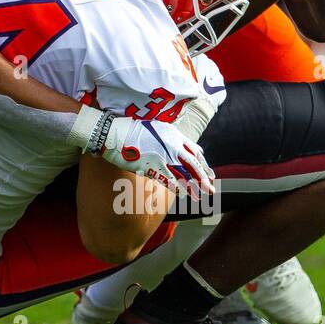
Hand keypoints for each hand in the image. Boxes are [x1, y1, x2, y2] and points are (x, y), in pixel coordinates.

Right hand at [95, 113, 215, 198]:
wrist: (113, 133)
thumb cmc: (130, 130)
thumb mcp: (154, 127)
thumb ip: (169, 136)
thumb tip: (178, 145)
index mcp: (173, 134)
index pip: (194, 150)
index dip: (203, 164)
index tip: (208, 173)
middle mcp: (171, 145)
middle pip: (193, 164)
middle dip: (203, 178)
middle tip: (211, 188)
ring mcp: (163, 156)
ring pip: (184, 174)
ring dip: (193, 187)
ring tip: (200, 195)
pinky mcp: (152, 166)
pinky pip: (169, 180)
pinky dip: (177, 188)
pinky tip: (183, 194)